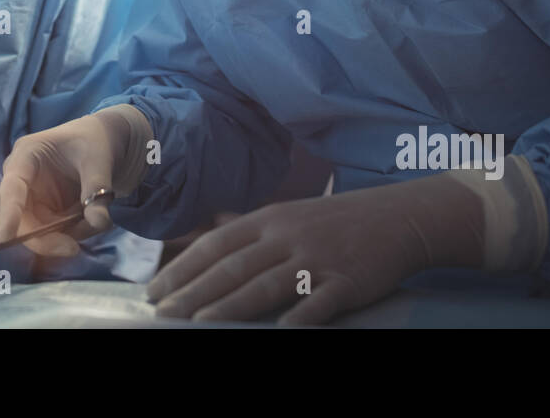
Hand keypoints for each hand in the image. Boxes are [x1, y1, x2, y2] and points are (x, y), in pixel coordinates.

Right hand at [0, 106, 149, 256]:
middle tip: (73, 249)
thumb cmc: (96, 141)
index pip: (12, 188)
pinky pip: (55, 235)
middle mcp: (22, 181)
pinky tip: (93, 216)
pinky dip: (76, 233)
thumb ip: (97, 189)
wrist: (106, 145)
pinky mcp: (45, 214)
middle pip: (22, 220)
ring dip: (68, 235)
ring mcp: (32, 200)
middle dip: (46, 239)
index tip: (3, 239)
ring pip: (38, 233)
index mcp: (26, 156)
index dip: (7, 214)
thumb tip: (98, 222)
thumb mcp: (99, 160)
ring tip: (99, 216)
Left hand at [146, 173, 484, 325]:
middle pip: (232, 267)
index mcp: (268, 220)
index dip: (182, 268)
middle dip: (193, 291)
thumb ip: (249, 232)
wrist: (395, 218)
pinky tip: (278, 332)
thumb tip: (207, 239)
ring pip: (264, 284)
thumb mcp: (287, 217)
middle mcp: (286, 237)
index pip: (215, 245)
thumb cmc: (333, 222)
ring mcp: (315, 258)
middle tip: (163, 313)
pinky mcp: (345, 281)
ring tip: (198, 323)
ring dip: (229, 306)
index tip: (154, 291)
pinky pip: (316, 303)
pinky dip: (296, 318)